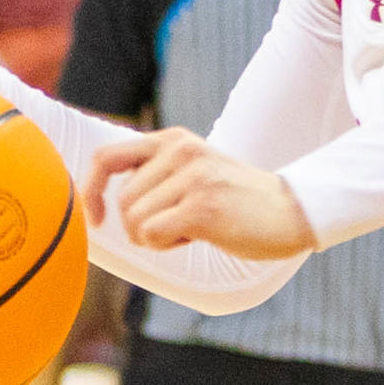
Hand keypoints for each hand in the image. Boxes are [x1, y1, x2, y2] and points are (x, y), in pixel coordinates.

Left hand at [85, 127, 312, 260]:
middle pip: (122, 203)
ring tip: (194, 227)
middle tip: (182, 224)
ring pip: (135, 222)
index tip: (97, 219)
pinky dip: (168, 245)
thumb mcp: (193, 173)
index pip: (107, 157)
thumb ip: (155, 175)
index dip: (92, 190)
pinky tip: (198, 236)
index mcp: (173, 139)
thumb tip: (98, 199)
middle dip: (142, 227)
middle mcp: (180, 150)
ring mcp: (192, 177)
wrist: (291, 211)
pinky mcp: (202, 206)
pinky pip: (153, 235)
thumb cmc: (237, 202)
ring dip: (158, 238)